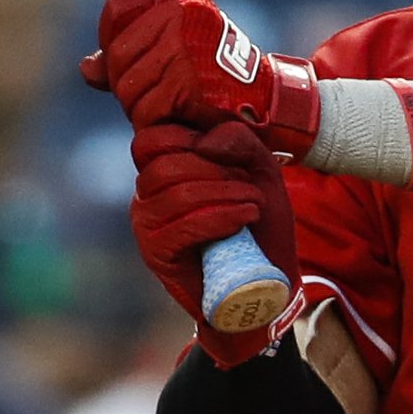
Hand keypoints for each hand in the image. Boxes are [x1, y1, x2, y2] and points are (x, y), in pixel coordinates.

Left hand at [81, 0, 321, 143]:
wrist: (267, 102)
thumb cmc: (215, 77)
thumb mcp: (173, 54)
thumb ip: (127, 56)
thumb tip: (86, 68)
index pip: (118, 11)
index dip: (113, 39)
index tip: (128, 61)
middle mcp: (181, 15)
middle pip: (118, 56)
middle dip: (128, 83)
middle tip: (156, 94)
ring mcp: (183, 48)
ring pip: (128, 87)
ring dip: (142, 107)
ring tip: (173, 106)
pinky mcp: (187, 82)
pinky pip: (147, 111)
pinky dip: (158, 122)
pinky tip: (181, 118)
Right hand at [129, 120, 302, 361]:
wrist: (265, 279)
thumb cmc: (259, 222)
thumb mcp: (258, 169)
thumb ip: (239, 140)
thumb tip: (205, 141)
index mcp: (165, 166)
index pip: (153, 135)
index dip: (190, 134)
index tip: (232, 154)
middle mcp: (147, 192)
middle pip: (165, 163)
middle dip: (216, 170)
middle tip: (250, 187)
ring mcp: (146, 224)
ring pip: (175, 193)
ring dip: (224, 194)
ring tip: (253, 204)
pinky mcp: (156, 253)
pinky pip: (181, 227)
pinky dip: (218, 218)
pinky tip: (243, 218)